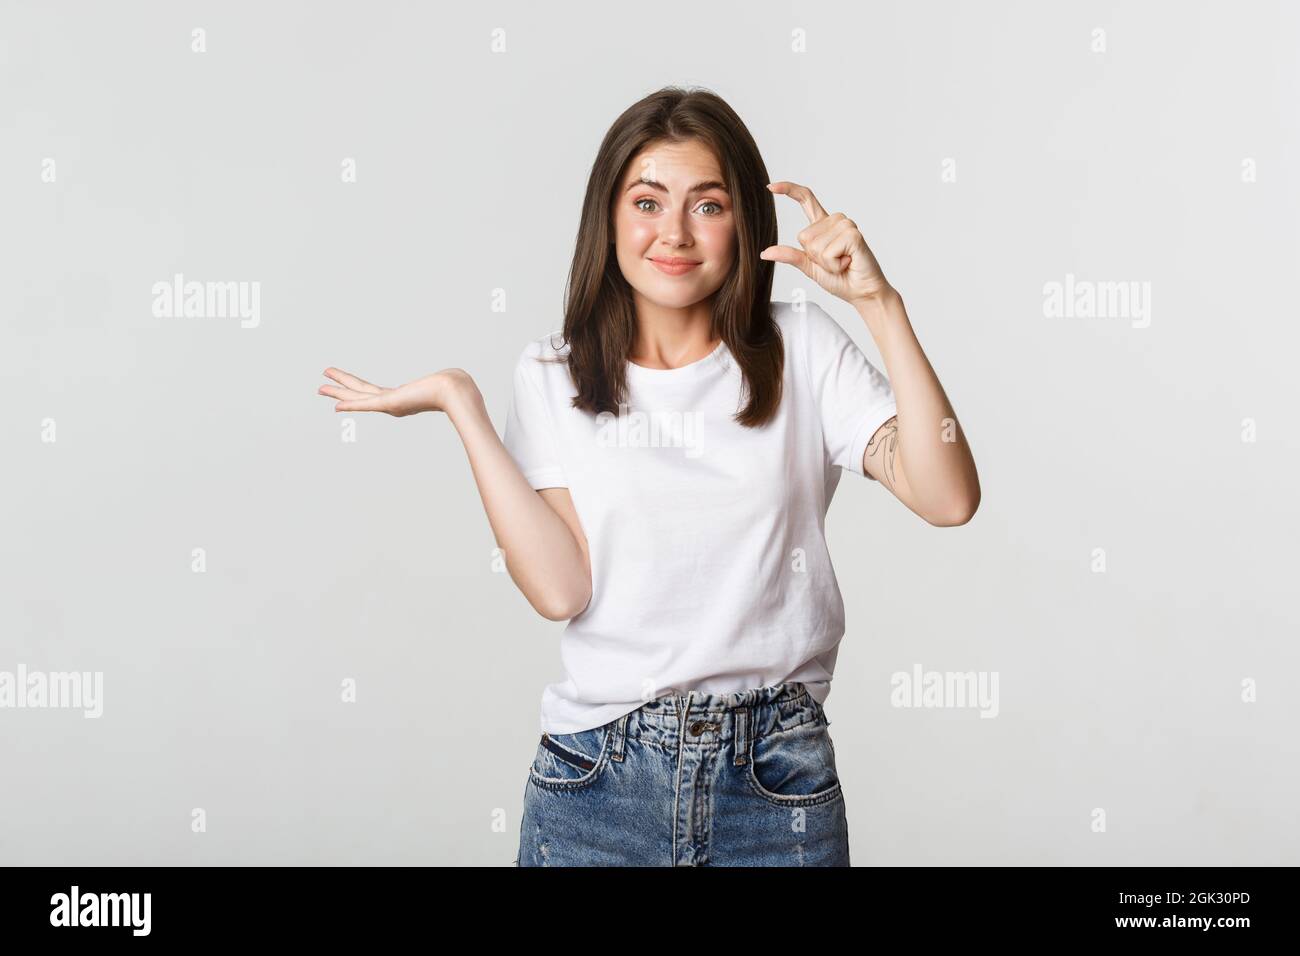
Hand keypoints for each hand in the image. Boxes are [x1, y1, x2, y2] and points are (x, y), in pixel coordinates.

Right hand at [317, 367, 476, 416]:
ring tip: (320, 387)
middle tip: (321, 387)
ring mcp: (390, 404)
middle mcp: (392, 403)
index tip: (344, 392)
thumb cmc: (452, 387)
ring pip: (357, 398)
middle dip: (340, 391)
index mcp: (400, 398)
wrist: (454, 392)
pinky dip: (351, 406)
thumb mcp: (441, 382)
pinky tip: (336, 406)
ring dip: (338, 393)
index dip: (356, 392)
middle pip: (359, 395)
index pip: (372, 393)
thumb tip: (453, 376)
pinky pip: (365, 404)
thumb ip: (441, 382)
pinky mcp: (391, 404)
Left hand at [760, 181, 892, 303]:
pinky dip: (834, 264)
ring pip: (816, 245)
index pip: (805, 199)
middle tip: (834, 262)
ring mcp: (846, 225)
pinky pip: (829, 251)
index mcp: (823, 226)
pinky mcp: (853, 234)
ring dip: (826, 262)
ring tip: (843, 262)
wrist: (862, 292)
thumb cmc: (840, 279)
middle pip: (804, 236)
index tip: (770, 186)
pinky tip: (848, 262)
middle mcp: (835, 221)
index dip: (789, 190)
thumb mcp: (809, 267)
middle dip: (815, 257)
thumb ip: (790, 256)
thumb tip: (765, 252)